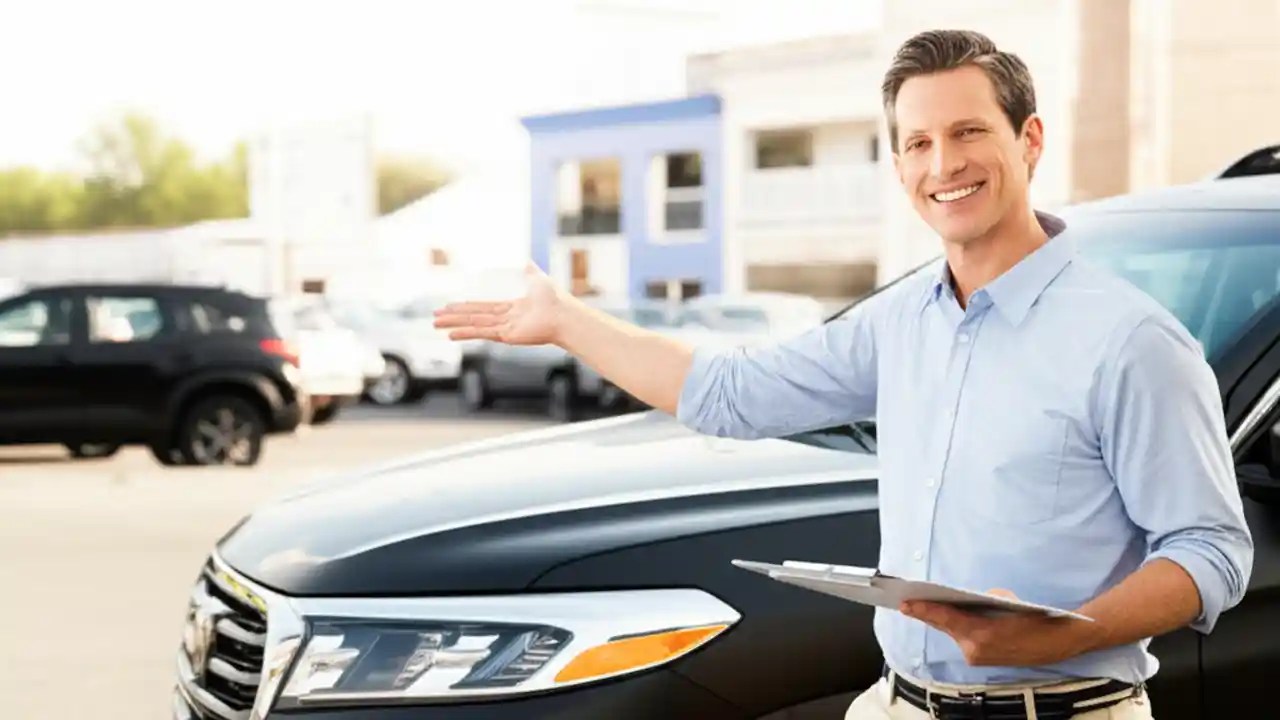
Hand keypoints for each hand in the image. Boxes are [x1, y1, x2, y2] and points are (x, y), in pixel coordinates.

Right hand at [433, 262, 569, 344]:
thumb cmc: (555, 299)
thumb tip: (527, 261)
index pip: (483, 308)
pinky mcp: (505, 335)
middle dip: (454, 316)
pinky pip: (481, 332)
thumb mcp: (538, 279)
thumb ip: (530, 272)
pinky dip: (466, 332)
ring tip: (436, 325)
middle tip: (435, 318)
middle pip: (474, 316)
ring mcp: (504, 328)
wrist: (564, 314)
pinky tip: (451, 334)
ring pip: (473, 324)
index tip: (450, 306)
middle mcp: (506, 320)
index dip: (465, 307)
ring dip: (454, 324)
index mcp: (512, 309)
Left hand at [899, 589, 1092, 666]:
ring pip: (952, 634)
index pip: (945, 618)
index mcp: (980, 633)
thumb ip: (981, 598)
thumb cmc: (1033, 617)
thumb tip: (966, 600)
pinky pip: (962, 639)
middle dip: (926, 613)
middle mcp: (974, 648)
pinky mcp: (981, 660)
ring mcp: (977, 657)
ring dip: (940, 621)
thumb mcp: (1007, 599)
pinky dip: (954, 628)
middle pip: (944, 627)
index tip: (904, 603)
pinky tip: (945, 618)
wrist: (1056, 643)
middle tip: (906, 601)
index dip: (923, 610)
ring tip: (920, 606)